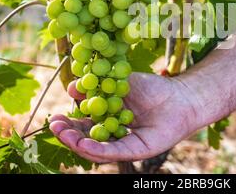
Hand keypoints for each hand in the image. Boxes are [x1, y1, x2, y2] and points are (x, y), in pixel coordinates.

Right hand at [49, 73, 203, 162]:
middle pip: (87, 139)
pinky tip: (84, 143)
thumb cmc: (152, 88)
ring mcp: (125, 144)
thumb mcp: (120, 83)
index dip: (69, 123)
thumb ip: (97, 85)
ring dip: (78, 143)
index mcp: (109, 120)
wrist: (181, 95)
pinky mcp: (138, 150)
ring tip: (63, 134)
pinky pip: (115, 152)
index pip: (84, 125)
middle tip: (54, 126)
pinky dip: (98, 149)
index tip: (54, 116)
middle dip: (68, 134)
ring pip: (97, 150)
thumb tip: (71, 87)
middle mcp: (115, 135)